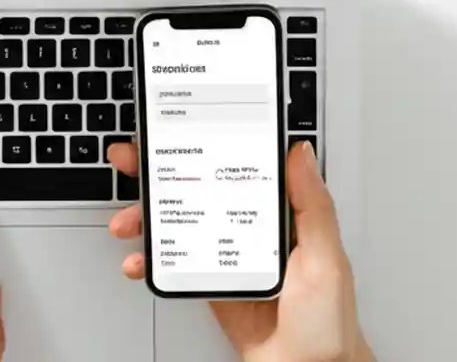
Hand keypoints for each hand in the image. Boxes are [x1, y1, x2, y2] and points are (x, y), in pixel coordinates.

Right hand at [107, 141, 373, 361]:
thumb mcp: (326, 258)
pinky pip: (175, 264)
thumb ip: (312, 205)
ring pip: (180, 224)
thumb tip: (301, 154)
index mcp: (284, 214)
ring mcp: (228, 256)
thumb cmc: (328, 323)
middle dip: (161, 174)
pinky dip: (151, 261)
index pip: (240, 167)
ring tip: (128, 221)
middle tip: (133, 162)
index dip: (207, 146)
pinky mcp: (211, 284)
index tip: (178, 132)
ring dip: (147, 218)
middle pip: (201, 189)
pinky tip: (140, 260)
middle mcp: (253, 230)